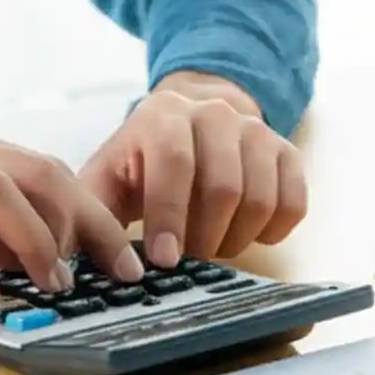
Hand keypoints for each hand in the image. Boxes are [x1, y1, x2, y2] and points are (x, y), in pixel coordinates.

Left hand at [78, 72, 307, 267]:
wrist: (195, 118)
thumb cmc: (145, 159)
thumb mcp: (109, 175)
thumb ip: (92, 212)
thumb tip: (82, 260)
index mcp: (165, 114)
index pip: (175, 163)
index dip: (170, 215)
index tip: (165, 260)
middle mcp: (216, 114)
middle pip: (223, 187)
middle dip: (204, 237)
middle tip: (189, 259)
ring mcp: (258, 131)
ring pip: (259, 200)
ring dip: (235, 239)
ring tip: (213, 246)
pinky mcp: (288, 153)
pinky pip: (292, 204)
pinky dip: (271, 231)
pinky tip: (246, 233)